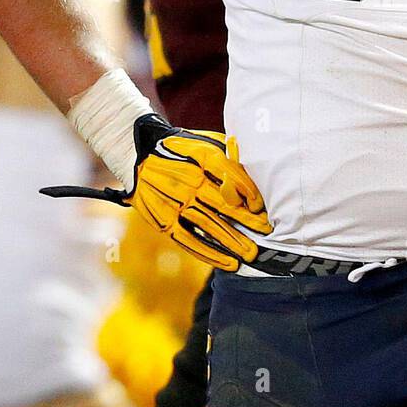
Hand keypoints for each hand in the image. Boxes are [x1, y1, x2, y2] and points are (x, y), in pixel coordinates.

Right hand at [42, 114, 270, 270]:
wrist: (139, 153)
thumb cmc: (182, 149)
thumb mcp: (206, 143)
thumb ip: (229, 158)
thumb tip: (254, 179)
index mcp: (201, 159)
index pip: (231, 177)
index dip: (250, 194)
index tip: (262, 207)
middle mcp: (188, 181)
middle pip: (223, 205)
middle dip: (248, 221)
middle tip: (267, 234)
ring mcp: (175, 202)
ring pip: (209, 225)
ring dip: (232, 241)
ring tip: (251, 254)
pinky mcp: (163, 220)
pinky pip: (189, 240)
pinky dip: (210, 253)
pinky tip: (228, 262)